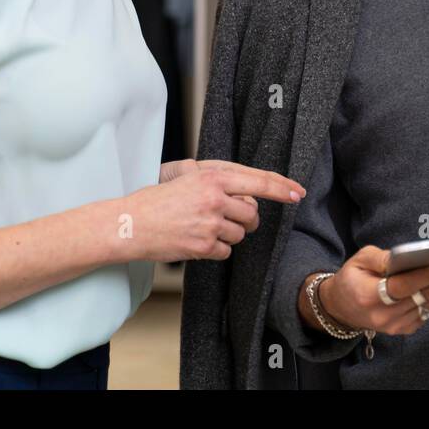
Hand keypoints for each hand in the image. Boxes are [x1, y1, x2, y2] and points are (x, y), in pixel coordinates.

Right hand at [122, 159, 304, 261]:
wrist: (130, 224)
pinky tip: (195, 240)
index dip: (283, 188)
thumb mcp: (189, 177)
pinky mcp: (203, 246)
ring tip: (202, 227)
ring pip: (240, 234)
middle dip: (246, 219)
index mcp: (213, 177)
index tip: (299, 193)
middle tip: (223, 217)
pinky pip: (226, 252)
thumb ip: (220, 181)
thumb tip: (251, 194)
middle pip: (252, 214)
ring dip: (228, 235)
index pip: (259, 182)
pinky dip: (216, 250)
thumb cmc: (159, 200)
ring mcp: (210, 224)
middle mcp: (215, 198)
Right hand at [304, 245, 428, 335]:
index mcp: (369, 296)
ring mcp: (395, 326)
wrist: (342, 308)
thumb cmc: (352, 277)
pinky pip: (428, 311)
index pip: (405, 285)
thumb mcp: (360, 259)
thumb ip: (382, 257)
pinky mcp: (404, 329)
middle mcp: (384, 316)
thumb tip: (407, 255)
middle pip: (424, 295)